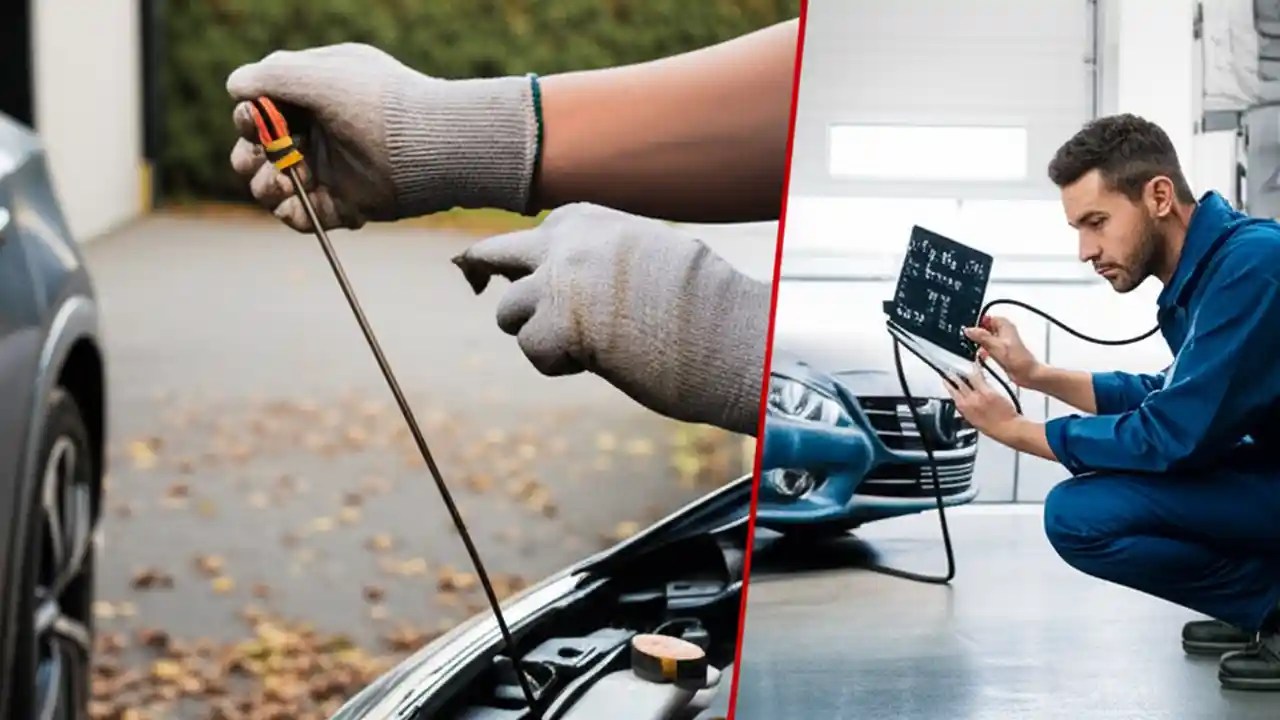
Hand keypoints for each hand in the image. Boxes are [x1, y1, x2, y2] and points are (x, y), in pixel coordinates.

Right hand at [226, 43, 537, 231]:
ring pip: (275, 185)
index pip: (263, 108)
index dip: (249, 118)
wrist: (428, 148)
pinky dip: (293, 216)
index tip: (254, 122)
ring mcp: (331, 170)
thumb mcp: (322, 75)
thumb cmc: (377, 104)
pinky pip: (303, 216)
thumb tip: (234, 87)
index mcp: (315, 95)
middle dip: (249, 158)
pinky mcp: (343, 204)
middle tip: (261, 161)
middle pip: (260, 150)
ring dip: (266, 187)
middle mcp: (319, 132)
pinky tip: (296, 208)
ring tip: (281, 183)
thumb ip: (273, 75)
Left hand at [451, 203, 770, 434]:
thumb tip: (556, 280)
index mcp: (591, 219)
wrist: (729, 332)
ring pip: (508, 311)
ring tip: (592, 345)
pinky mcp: (555, 325)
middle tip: (468, 276)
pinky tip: (599, 361)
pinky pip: (531, 349)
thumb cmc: (703, 304)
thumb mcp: (645, 257)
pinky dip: (558, 363)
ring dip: (538, 333)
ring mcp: (556, 282)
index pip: (536, 234)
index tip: (524, 276)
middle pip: (496, 254)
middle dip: (482, 269)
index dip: (529, 262)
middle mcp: (566, 241)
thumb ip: (598, 259)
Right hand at [944, 360, 1020, 438]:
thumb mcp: (974, 422)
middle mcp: (969, 401)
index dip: (948, 385)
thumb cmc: (994, 428)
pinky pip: (980, 378)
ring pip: (967, 379)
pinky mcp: (988, 391)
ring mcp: (978, 395)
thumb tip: (964, 404)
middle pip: (958, 384)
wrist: (1007, 428)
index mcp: (964, 409)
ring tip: (963, 367)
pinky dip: (976, 370)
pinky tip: (975, 365)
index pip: (952, 393)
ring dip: (963, 372)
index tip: (945, 380)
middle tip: (951, 371)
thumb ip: (967, 410)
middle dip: (953, 376)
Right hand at [963, 314, 1041, 386]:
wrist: (1026, 373)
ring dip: (980, 343)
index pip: (988, 317)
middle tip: (971, 339)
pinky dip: (984, 350)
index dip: (978, 322)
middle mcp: (1005, 332)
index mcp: (1005, 325)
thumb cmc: (1017, 359)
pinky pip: (990, 348)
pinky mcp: (1002, 352)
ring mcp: (1003, 342)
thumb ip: (980, 336)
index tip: (970, 329)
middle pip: (986, 328)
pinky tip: (982, 355)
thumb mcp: (994, 345)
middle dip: (978, 333)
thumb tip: (969, 330)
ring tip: (975, 347)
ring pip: (987, 338)